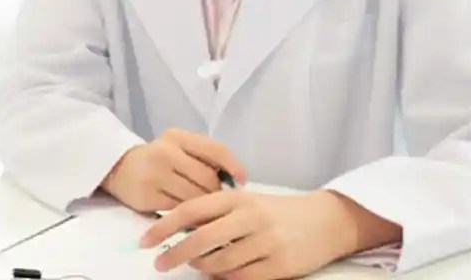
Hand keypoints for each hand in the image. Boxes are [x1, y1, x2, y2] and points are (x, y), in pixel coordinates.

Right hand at [100, 129, 246, 212]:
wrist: (118, 168)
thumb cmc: (158, 159)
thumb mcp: (179, 147)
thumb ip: (204, 157)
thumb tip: (235, 182)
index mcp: (177, 137)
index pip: (215, 149)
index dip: (233, 166)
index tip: (242, 180)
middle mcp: (165, 152)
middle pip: (207, 179)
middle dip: (216, 192)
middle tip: (215, 199)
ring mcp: (155, 175)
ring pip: (195, 197)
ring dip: (204, 206)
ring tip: (204, 209)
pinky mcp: (147, 196)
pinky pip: (179, 210)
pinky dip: (188, 215)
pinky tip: (188, 215)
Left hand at [140, 190, 397, 278]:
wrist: (326, 221)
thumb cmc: (278, 212)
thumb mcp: (247, 202)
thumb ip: (216, 214)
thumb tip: (178, 233)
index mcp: (237, 198)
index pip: (190, 211)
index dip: (163, 226)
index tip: (145, 241)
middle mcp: (249, 218)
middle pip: (200, 240)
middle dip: (174, 254)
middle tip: (160, 264)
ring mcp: (265, 243)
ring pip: (218, 263)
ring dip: (201, 268)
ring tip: (197, 265)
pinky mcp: (279, 267)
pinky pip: (240, 278)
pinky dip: (224, 278)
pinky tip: (220, 274)